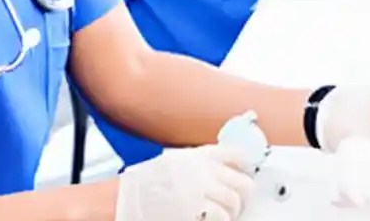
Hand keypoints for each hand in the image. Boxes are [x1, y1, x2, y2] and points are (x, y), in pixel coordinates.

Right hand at [115, 145, 253, 220]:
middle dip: (242, 198)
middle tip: (236, 205)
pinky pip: (221, 217)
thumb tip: (222, 173)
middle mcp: (204, 169)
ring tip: (223, 218)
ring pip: (234, 203)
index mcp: (200, 155)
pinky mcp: (197, 209)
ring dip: (231, 214)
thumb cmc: (144, 184)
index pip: (238, 155)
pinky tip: (208, 220)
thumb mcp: (174, 162)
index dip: (245, 169)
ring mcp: (201, 190)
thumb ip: (200, 165)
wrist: (124, 200)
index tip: (244, 177)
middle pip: (243, 183)